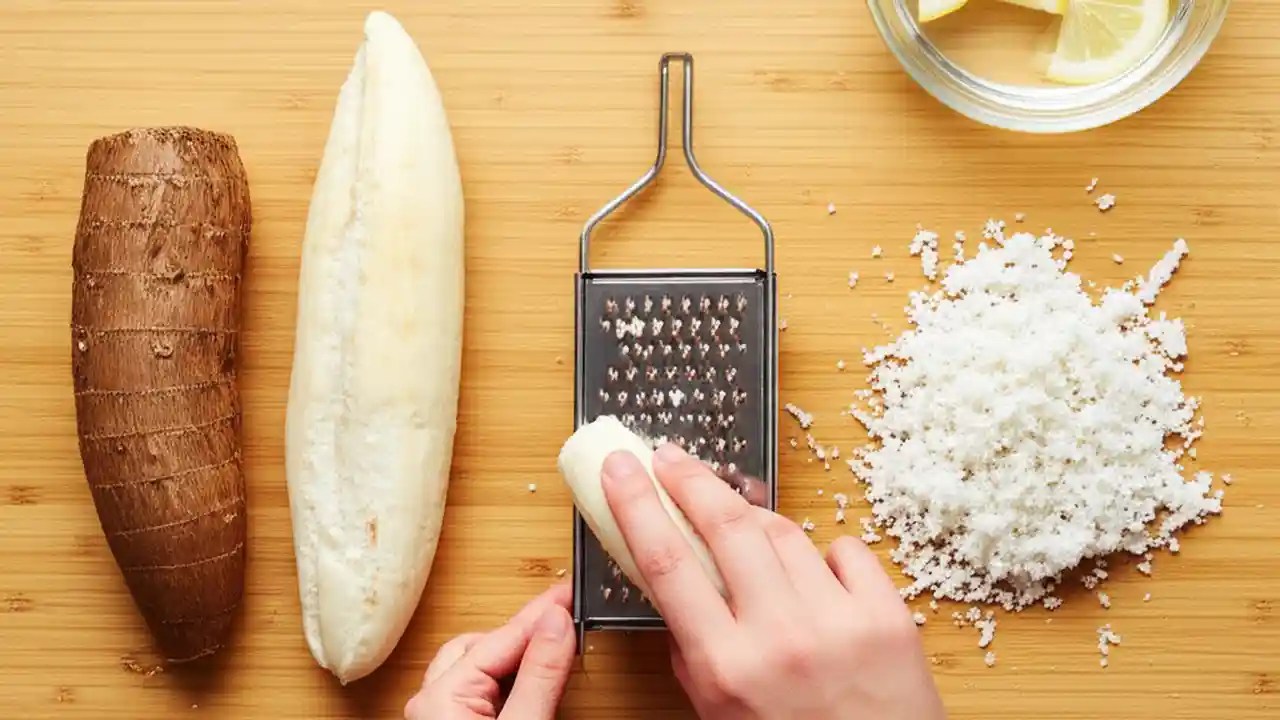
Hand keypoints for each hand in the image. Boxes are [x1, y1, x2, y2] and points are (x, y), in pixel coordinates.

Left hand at [404, 582, 575, 719]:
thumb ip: (539, 676)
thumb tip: (556, 623)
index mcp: (441, 696)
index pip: (503, 638)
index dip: (543, 614)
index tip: (570, 596)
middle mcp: (433, 703)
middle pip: (488, 645)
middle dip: (528, 634)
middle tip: (567, 623)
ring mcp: (443, 716)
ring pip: (485, 666)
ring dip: (519, 656)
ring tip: (555, 650)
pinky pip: (484, 690)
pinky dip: (512, 680)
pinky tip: (535, 681)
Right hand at [601, 444, 945, 719]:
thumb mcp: (719, 713)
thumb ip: (693, 652)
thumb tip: (676, 588)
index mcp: (727, 667)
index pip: (668, 563)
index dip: (638, 505)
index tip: (621, 467)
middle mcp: (781, 636)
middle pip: (726, 524)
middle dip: (691, 478)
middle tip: (671, 455)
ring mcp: (839, 621)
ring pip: (784, 532)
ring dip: (757, 522)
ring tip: (745, 531)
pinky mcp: (888, 615)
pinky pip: (844, 551)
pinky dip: (824, 557)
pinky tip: (817, 581)